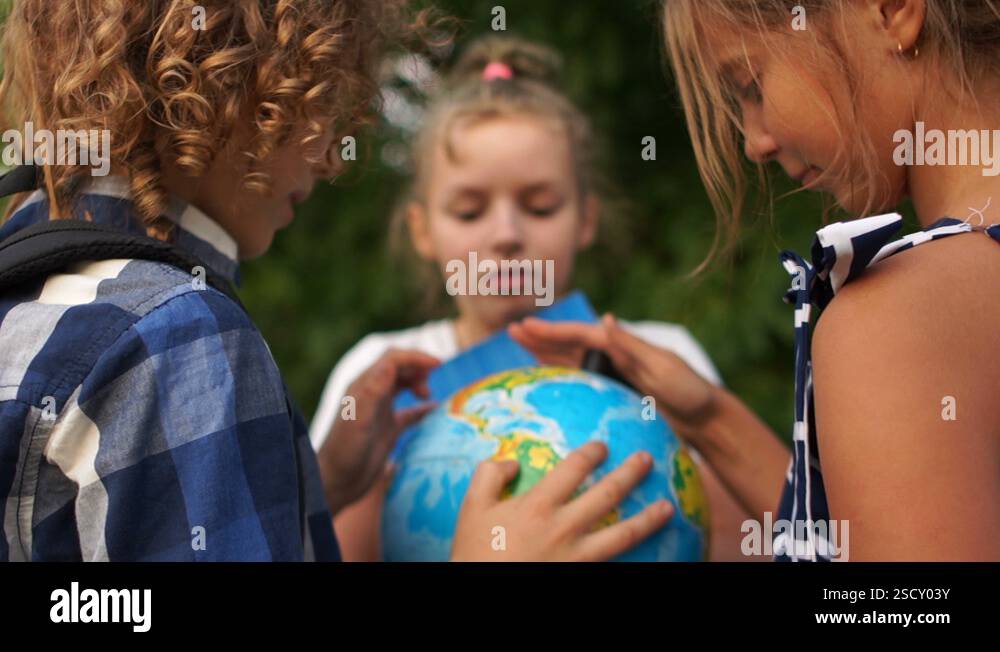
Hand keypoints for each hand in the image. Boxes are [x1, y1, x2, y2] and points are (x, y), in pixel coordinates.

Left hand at [318, 348, 438, 514]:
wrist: (337, 482)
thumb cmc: (344, 452)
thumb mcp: (359, 420)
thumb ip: (373, 392)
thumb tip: (390, 364)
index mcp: (364, 386)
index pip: (392, 359)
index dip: (415, 356)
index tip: (438, 364)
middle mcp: (372, 394)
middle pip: (400, 368)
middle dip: (418, 368)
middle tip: (430, 384)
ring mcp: (380, 411)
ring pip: (404, 385)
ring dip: (419, 383)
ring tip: (426, 395)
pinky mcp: (387, 429)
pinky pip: (409, 412)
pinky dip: (423, 408)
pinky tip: (436, 410)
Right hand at [450, 441, 673, 560]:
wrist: (481, 595)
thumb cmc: (474, 554)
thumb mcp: (471, 508)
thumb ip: (489, 476)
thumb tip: (512, 461)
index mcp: (538, 505)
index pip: (574, 468)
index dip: (592, 453)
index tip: (602, 446)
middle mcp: (564, 528)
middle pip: (608, 494)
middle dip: (631, 473)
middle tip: (646, 459)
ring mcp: (577, 556)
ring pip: (624, 534)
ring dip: (649, 519)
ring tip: (668, 507)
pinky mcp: (582, 575)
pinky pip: (614, 564)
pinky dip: (634, 556)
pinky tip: (649, 552)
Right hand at [509, 314, 717, 434]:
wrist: (706, 418)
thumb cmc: (689, 390)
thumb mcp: (661, 366)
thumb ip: (630, 345)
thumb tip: (604, 318)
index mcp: (624, 344)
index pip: (580, 335)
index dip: (552, 331)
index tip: (526, 326)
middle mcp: (615, 355)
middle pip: (570, 344)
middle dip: (542, 337)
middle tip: (513, 330)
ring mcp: (614, 373)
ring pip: (572, 360)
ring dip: (547, 353)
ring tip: (520, 345)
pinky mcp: (615, 391)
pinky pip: (581, 379)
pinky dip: (561, 374)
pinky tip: (546, 374)